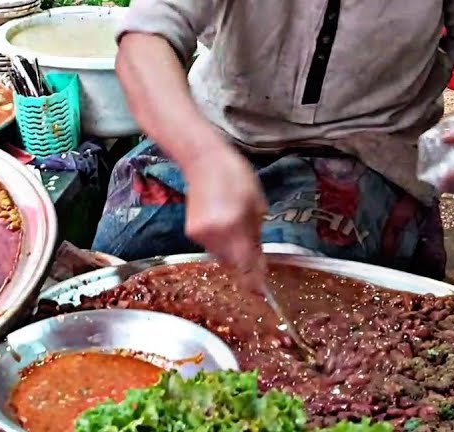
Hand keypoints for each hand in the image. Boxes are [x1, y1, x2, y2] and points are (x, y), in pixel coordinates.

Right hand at [184, 141, 267, 272]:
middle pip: (234, 264)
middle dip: (245, 261)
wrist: (203, 161)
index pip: (246, 266)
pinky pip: (211, 247)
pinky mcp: (190, 232)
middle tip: (254, 247)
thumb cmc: (236, 178)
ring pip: (222, 256)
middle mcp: (216, 235)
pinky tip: (222, 223)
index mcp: (236, 227)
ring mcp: (200, 235)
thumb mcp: (257, 206)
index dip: (255, 281)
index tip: (262, 291)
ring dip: (232, 251)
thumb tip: (259, 262)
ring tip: (236, 226)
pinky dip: (220, 242)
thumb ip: (256, 237)